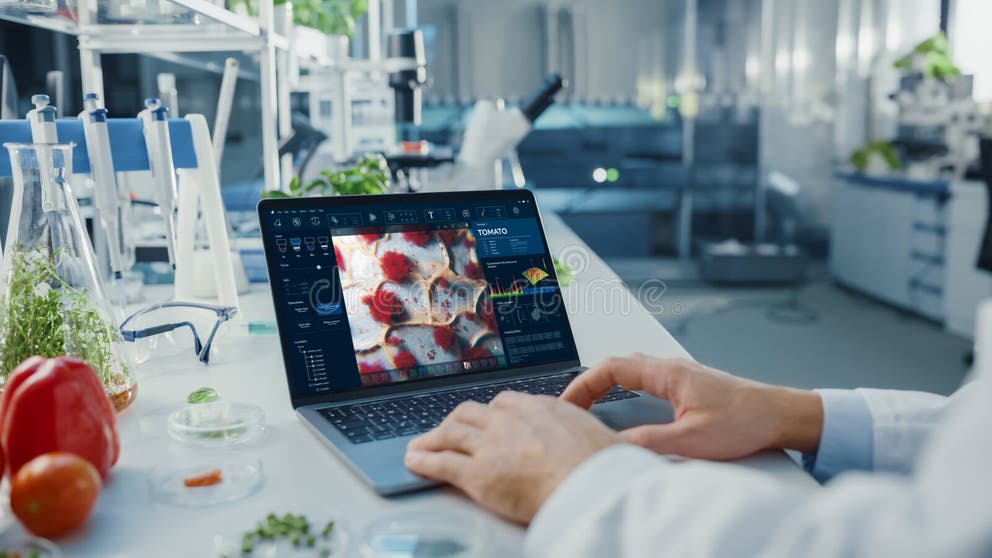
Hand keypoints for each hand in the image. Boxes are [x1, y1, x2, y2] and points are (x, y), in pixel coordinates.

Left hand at [405, 391, 620, 522]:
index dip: (492, 413)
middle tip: (450, 428)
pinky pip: (441, 462)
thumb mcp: (604, 440)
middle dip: (458, 420)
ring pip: (451, 433)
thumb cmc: (605, 469)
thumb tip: (616, 447)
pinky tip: (415, 462)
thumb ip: (593, 439)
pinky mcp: (477, 473)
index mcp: (544, 408)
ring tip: (422, 444)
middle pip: (473, 412)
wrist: (594, 485)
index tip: (487, 418)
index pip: (507, 403)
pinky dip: (423, 461)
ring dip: (432, 438)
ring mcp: (492, 445)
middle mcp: (513, 421)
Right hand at [561, 354, 822, 459]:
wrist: (781, 414)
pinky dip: (626, 388)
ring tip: (592, 403)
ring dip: (608, 383)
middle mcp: (671, 367)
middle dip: (589, 383)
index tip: (567, 403)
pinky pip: (647, 378)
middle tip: (572, 404)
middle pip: (617, 364)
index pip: (610, 368)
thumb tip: (613, 446)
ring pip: (633, 369)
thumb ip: (649, 442)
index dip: (582, 385)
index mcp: (667, 373)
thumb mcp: (691, 439)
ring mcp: (681, 374)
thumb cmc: (746, 420)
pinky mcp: (691, 385)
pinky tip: (629, 405)